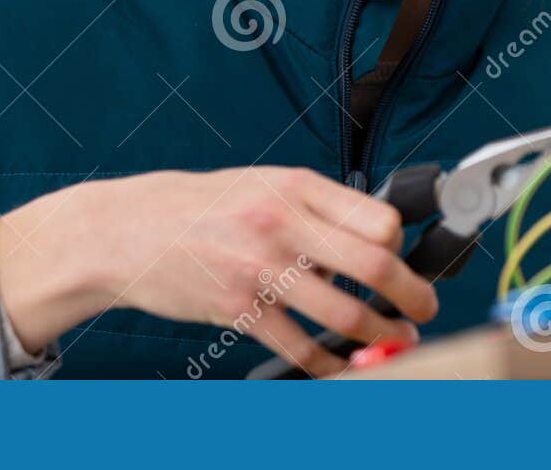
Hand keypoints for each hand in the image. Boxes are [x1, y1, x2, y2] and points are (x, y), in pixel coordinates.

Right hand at [0, 167, 437, 376]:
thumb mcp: (259, 184)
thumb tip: (369, 235)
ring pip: (344, 312)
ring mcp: (260, 268)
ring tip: (393, 340)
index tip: (408, 260)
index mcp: (295, 186)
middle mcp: (282, 223)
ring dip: (380, 335)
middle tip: (425, 309)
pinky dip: (329, 363)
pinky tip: (341, 366)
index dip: (402, 245)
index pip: (377, 217)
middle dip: (412, 295)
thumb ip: (312, 207)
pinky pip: (300, 346)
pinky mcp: (238, 309)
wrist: (125, 230)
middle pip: (375, 263)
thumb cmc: (197, 208)